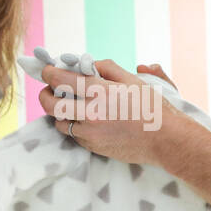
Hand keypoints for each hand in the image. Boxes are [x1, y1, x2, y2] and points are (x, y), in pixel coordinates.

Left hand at [37, 58, 174, 165]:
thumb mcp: (133, 80)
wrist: (165, 139)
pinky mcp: (93, 146)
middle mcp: (90, 112)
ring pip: (59, 122)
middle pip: (50, 104)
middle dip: (45, 94)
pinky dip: (74, 126)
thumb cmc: (152, 108)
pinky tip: (84, 120)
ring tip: (68, 105)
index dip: (49, 73)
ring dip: (59, 112)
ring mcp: (90, 132)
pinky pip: (73, 135)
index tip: (47, 70)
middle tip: (49, 89)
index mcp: (99, 92)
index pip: (61, 79)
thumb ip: (109, 68)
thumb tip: (91, 64)